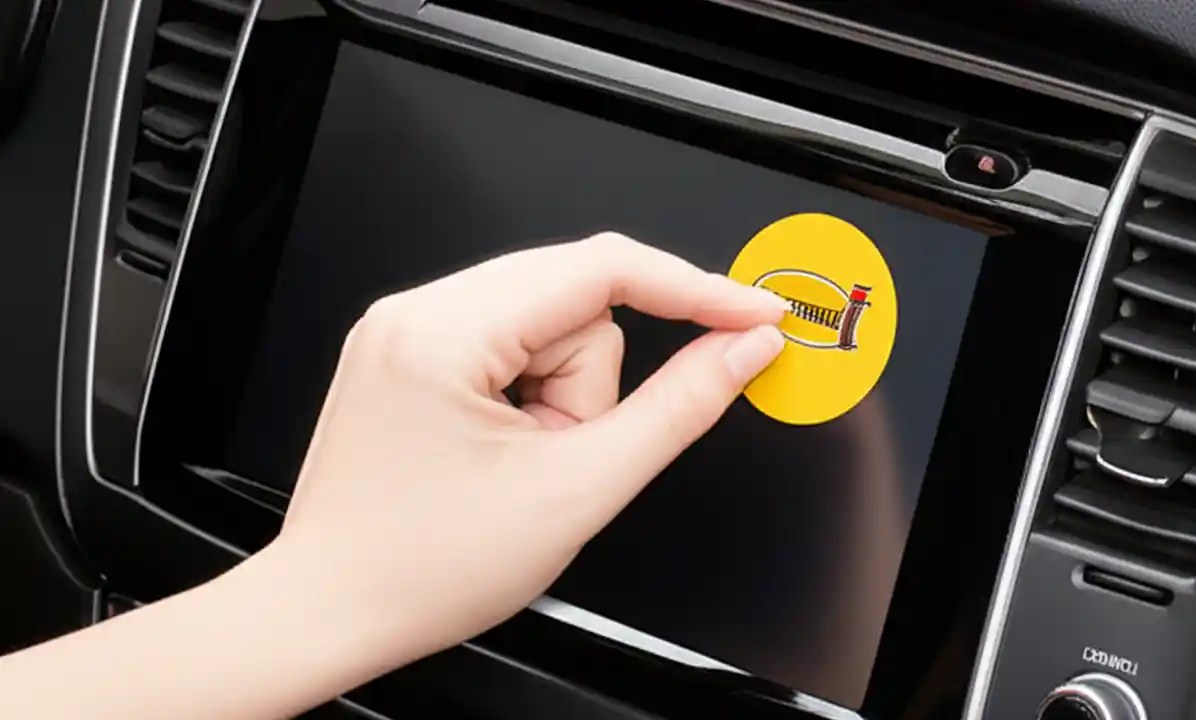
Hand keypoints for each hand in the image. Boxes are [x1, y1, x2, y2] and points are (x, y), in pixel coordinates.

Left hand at [265, 232, 785, 672]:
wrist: (331, 612)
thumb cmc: (421, 568)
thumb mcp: (576, 490)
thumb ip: (676, 409)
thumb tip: (740, 350)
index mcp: (444, 330)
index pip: (601, 267)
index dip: (695, 288)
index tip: (753, 312)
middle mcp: (415, 310)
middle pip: (574, 302)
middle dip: (592, 385)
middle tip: (569, 452)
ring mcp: (407, 330)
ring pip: (547, 328)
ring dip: (560, 398)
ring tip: (523, 464)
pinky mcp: (410, 354)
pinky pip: (511, 346)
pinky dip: (531, 397)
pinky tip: (502, 450)